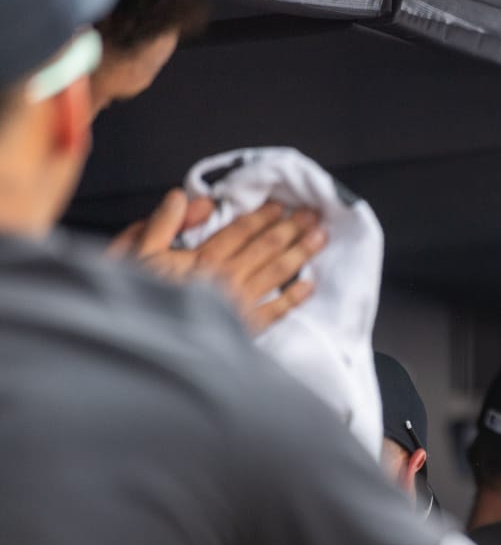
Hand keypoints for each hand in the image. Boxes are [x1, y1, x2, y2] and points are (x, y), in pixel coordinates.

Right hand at [108, 189, 324, 333]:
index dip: (262, 215)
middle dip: (291, 228)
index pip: (241, 230)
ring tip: (320, 237)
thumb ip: (163, 224)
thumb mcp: (136, 255)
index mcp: (203, 259)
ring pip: (277, 272)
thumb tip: (186, 197)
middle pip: (266, 247)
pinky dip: (294, 297)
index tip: (281, 205)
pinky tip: (309, 286)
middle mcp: (227, 278)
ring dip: (300, 252)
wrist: (143, 347)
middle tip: (313, 214)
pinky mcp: (245, 328)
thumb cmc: (137, 301)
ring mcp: (239, 304)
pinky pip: (276, 310)